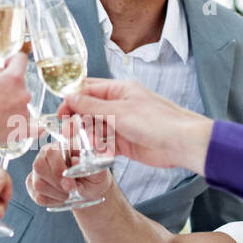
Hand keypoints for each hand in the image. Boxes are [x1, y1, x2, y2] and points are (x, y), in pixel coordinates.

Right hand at [0, 54, 30, 145]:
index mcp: (13, 78)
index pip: (21, 60)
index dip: (12, 61)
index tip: (5, 66)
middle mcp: (24, 94)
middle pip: (20, 84)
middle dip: (9, 86)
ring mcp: (25, 112)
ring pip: (21, 103)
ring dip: (12, 104)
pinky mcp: (22, 129)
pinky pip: (35, 129)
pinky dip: (36, 128)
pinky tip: (41, 128)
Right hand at [25, 141, 111, 208]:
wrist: (90, 189)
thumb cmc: (93, 176)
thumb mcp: (99, 171)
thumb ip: (90, 165)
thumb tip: (75, 162)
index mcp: (61, 147)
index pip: (51, 153)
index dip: (58, 169)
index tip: (71, 184)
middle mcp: (45, 156)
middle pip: (39, 167)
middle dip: (57, 183)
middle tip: (71, 190)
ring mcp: (37, 171)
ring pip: (38, 185)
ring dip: (57, 194)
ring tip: (70, 194)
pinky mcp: (34, 186)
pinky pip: (39, 197)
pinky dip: (54, 201)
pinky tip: (62, 198)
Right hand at [59, 78, 214, 173]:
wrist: (181, 143)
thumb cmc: (158, 121)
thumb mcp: (120, 111)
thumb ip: (92, 106)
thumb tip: (70, 98)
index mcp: (119, 90)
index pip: (87, 90)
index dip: (71, 100)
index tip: (60, 114)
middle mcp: (119, 106)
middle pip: (89, 110)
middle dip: (78, 121)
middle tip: (71, 133)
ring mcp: (122, 124)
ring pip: (95, 129)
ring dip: (90, 137)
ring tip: (93, 144)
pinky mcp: (125, 142)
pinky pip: (105, 144)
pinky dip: (100, 148)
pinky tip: (100, 152)